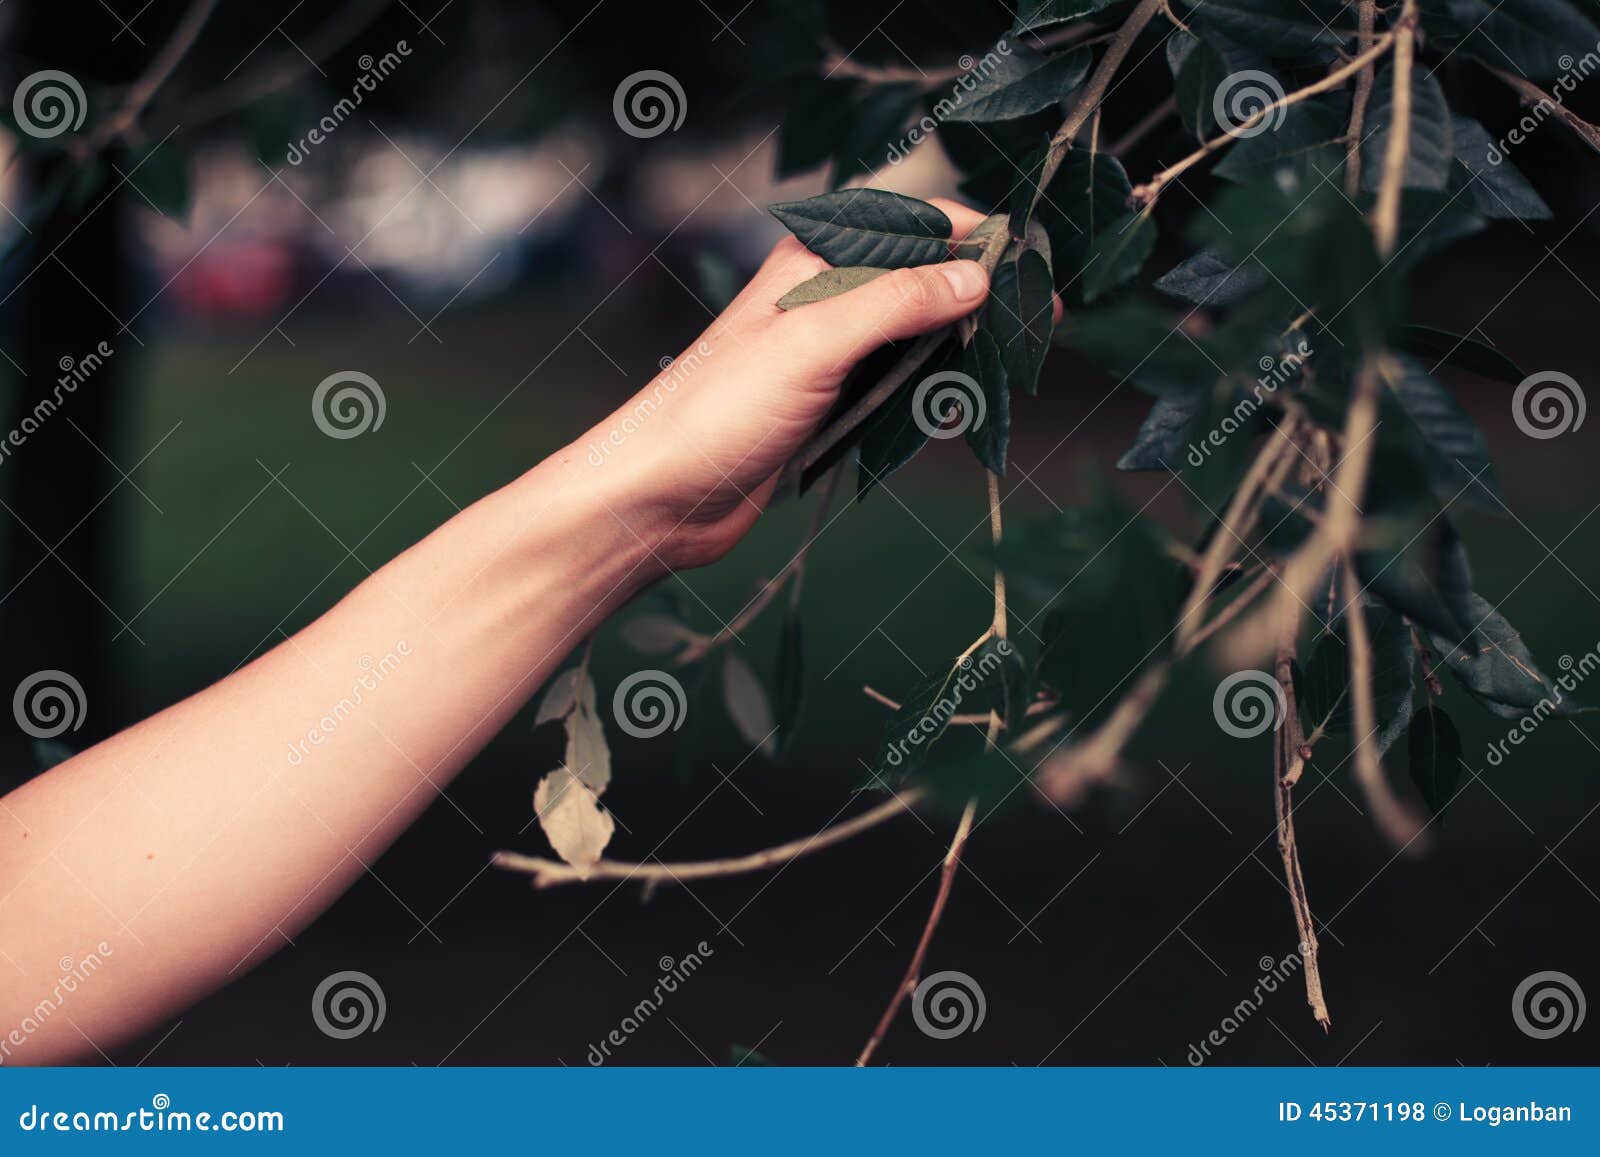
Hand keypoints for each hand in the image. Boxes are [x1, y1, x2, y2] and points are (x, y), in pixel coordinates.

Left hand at [571, 199, 995, 570]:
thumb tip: (975, 278)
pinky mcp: (825, 403)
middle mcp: (821, 297)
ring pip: (912, 334)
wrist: (659, 495)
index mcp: (813, 261)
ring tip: (1014, 362)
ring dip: (959, 346)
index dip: (975, 238)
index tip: (1032, 267)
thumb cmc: (719, 409)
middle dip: (979, 297)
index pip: (913, 223)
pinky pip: (892, 383)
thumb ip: (896, 302)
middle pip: (920, 279)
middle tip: (1040, 324)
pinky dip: (929, 390)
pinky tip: (959, 404)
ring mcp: (825, 352)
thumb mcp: (815, 342)